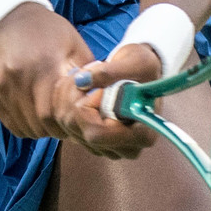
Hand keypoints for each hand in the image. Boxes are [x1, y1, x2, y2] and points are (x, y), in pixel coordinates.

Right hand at [0, 8, 157, 158]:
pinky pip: (11, 122)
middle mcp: (16, 77)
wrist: (5, 17)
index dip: (68, 122)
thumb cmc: (46, 30)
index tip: (77, 119)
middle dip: (57, 128)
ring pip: (25, 127)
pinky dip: (26, 123)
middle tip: (67, 120)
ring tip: (50, 114)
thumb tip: (103, 103)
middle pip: (40, 123)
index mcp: (42, 65)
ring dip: (42, 128)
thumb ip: (88, 76)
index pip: (56, 113)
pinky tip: (34, 110)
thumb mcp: (74, 46)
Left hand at [60, 43, 164, 158]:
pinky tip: (80, 86)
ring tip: (86, 75)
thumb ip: (109, 72)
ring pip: (68, 126)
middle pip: (79, 131)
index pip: (96, 134)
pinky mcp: (92, 140)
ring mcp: (107, 147)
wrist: (141, 73)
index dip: (87, 110)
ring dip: (69, 95)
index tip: (97, 87)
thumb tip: (81, 81)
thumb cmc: (145, 68)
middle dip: (74, 98)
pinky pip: (65, 124)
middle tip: (85, 74)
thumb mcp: (136, 62)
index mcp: (141, 135)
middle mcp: (125, 148)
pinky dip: (66, 101)